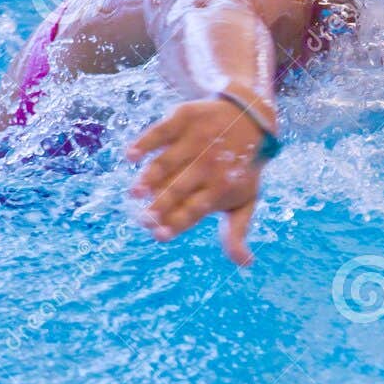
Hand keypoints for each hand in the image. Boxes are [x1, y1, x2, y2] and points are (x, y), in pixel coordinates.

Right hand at [125, 95, 272, 265]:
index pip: (196, 209)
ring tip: (135, 193)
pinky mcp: (185, 117)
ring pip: (168, 161)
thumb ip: (237, 232)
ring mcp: (197, 139)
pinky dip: (146, 143)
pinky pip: (162, 131)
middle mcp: (209, 164)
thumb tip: (246, 265)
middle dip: (162, 205)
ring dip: (150, 177)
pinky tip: (131, 157)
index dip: (178, 223)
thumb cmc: (242, 168)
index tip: (160, 235)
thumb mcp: (245, 200)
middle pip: (180, 188)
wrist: (252, 118)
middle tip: (144, 220)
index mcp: (222, 188)